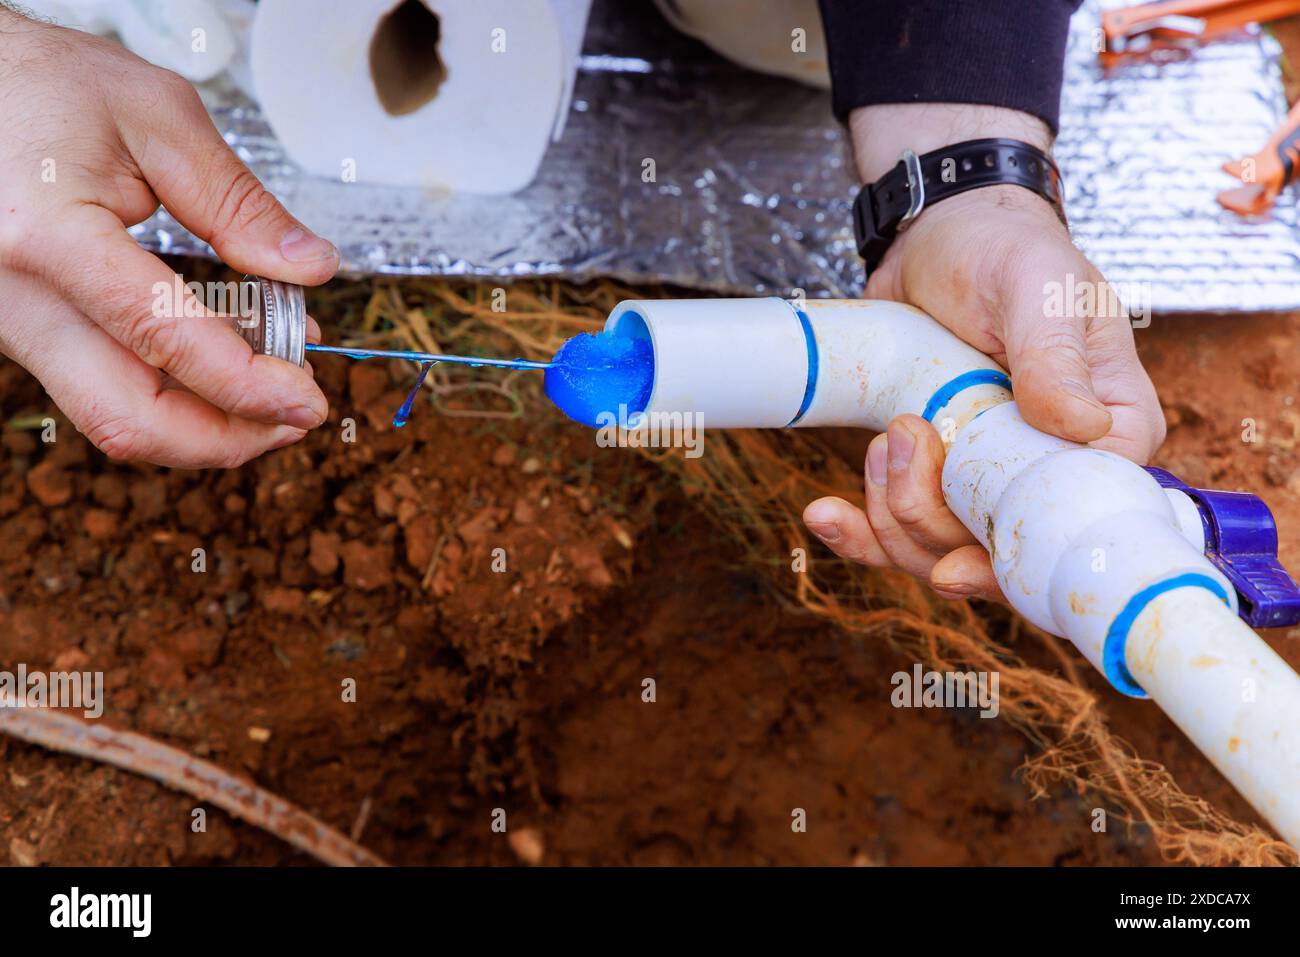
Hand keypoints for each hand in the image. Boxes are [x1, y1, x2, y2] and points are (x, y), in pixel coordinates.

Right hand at [0, 11, 337, 467]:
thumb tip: (309, 266)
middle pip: (127, 419)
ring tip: (275, 390)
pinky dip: (172, 394)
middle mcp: (16, 297)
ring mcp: (11, 324)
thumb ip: (236, 202)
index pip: (162, 340)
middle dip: (227, 438)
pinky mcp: (24, 332)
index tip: (308, 400)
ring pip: (112, 417)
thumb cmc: (41, 86)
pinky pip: (100, 388)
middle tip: (296, 418)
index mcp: (47, 235)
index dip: (247, 386)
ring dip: (204, 424)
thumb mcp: (155, 116)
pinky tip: (227, 367)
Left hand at [803, 104, 1163, 601]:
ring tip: (881, 439)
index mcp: (1105, 430)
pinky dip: (856, 532)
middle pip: (997, 550)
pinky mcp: (931, 473)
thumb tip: (1080, 427)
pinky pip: (896, 528)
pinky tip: (821, 514)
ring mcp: (986, 477)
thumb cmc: (1005, 250)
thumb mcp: (1036, 288)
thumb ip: (1055, 356)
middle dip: (932, 520)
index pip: (1079, 520)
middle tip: (901, 436)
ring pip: (938, 548)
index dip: (1018, 554)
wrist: (940, 233)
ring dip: (891, 513)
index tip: (959, 562)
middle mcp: (1051, 467)